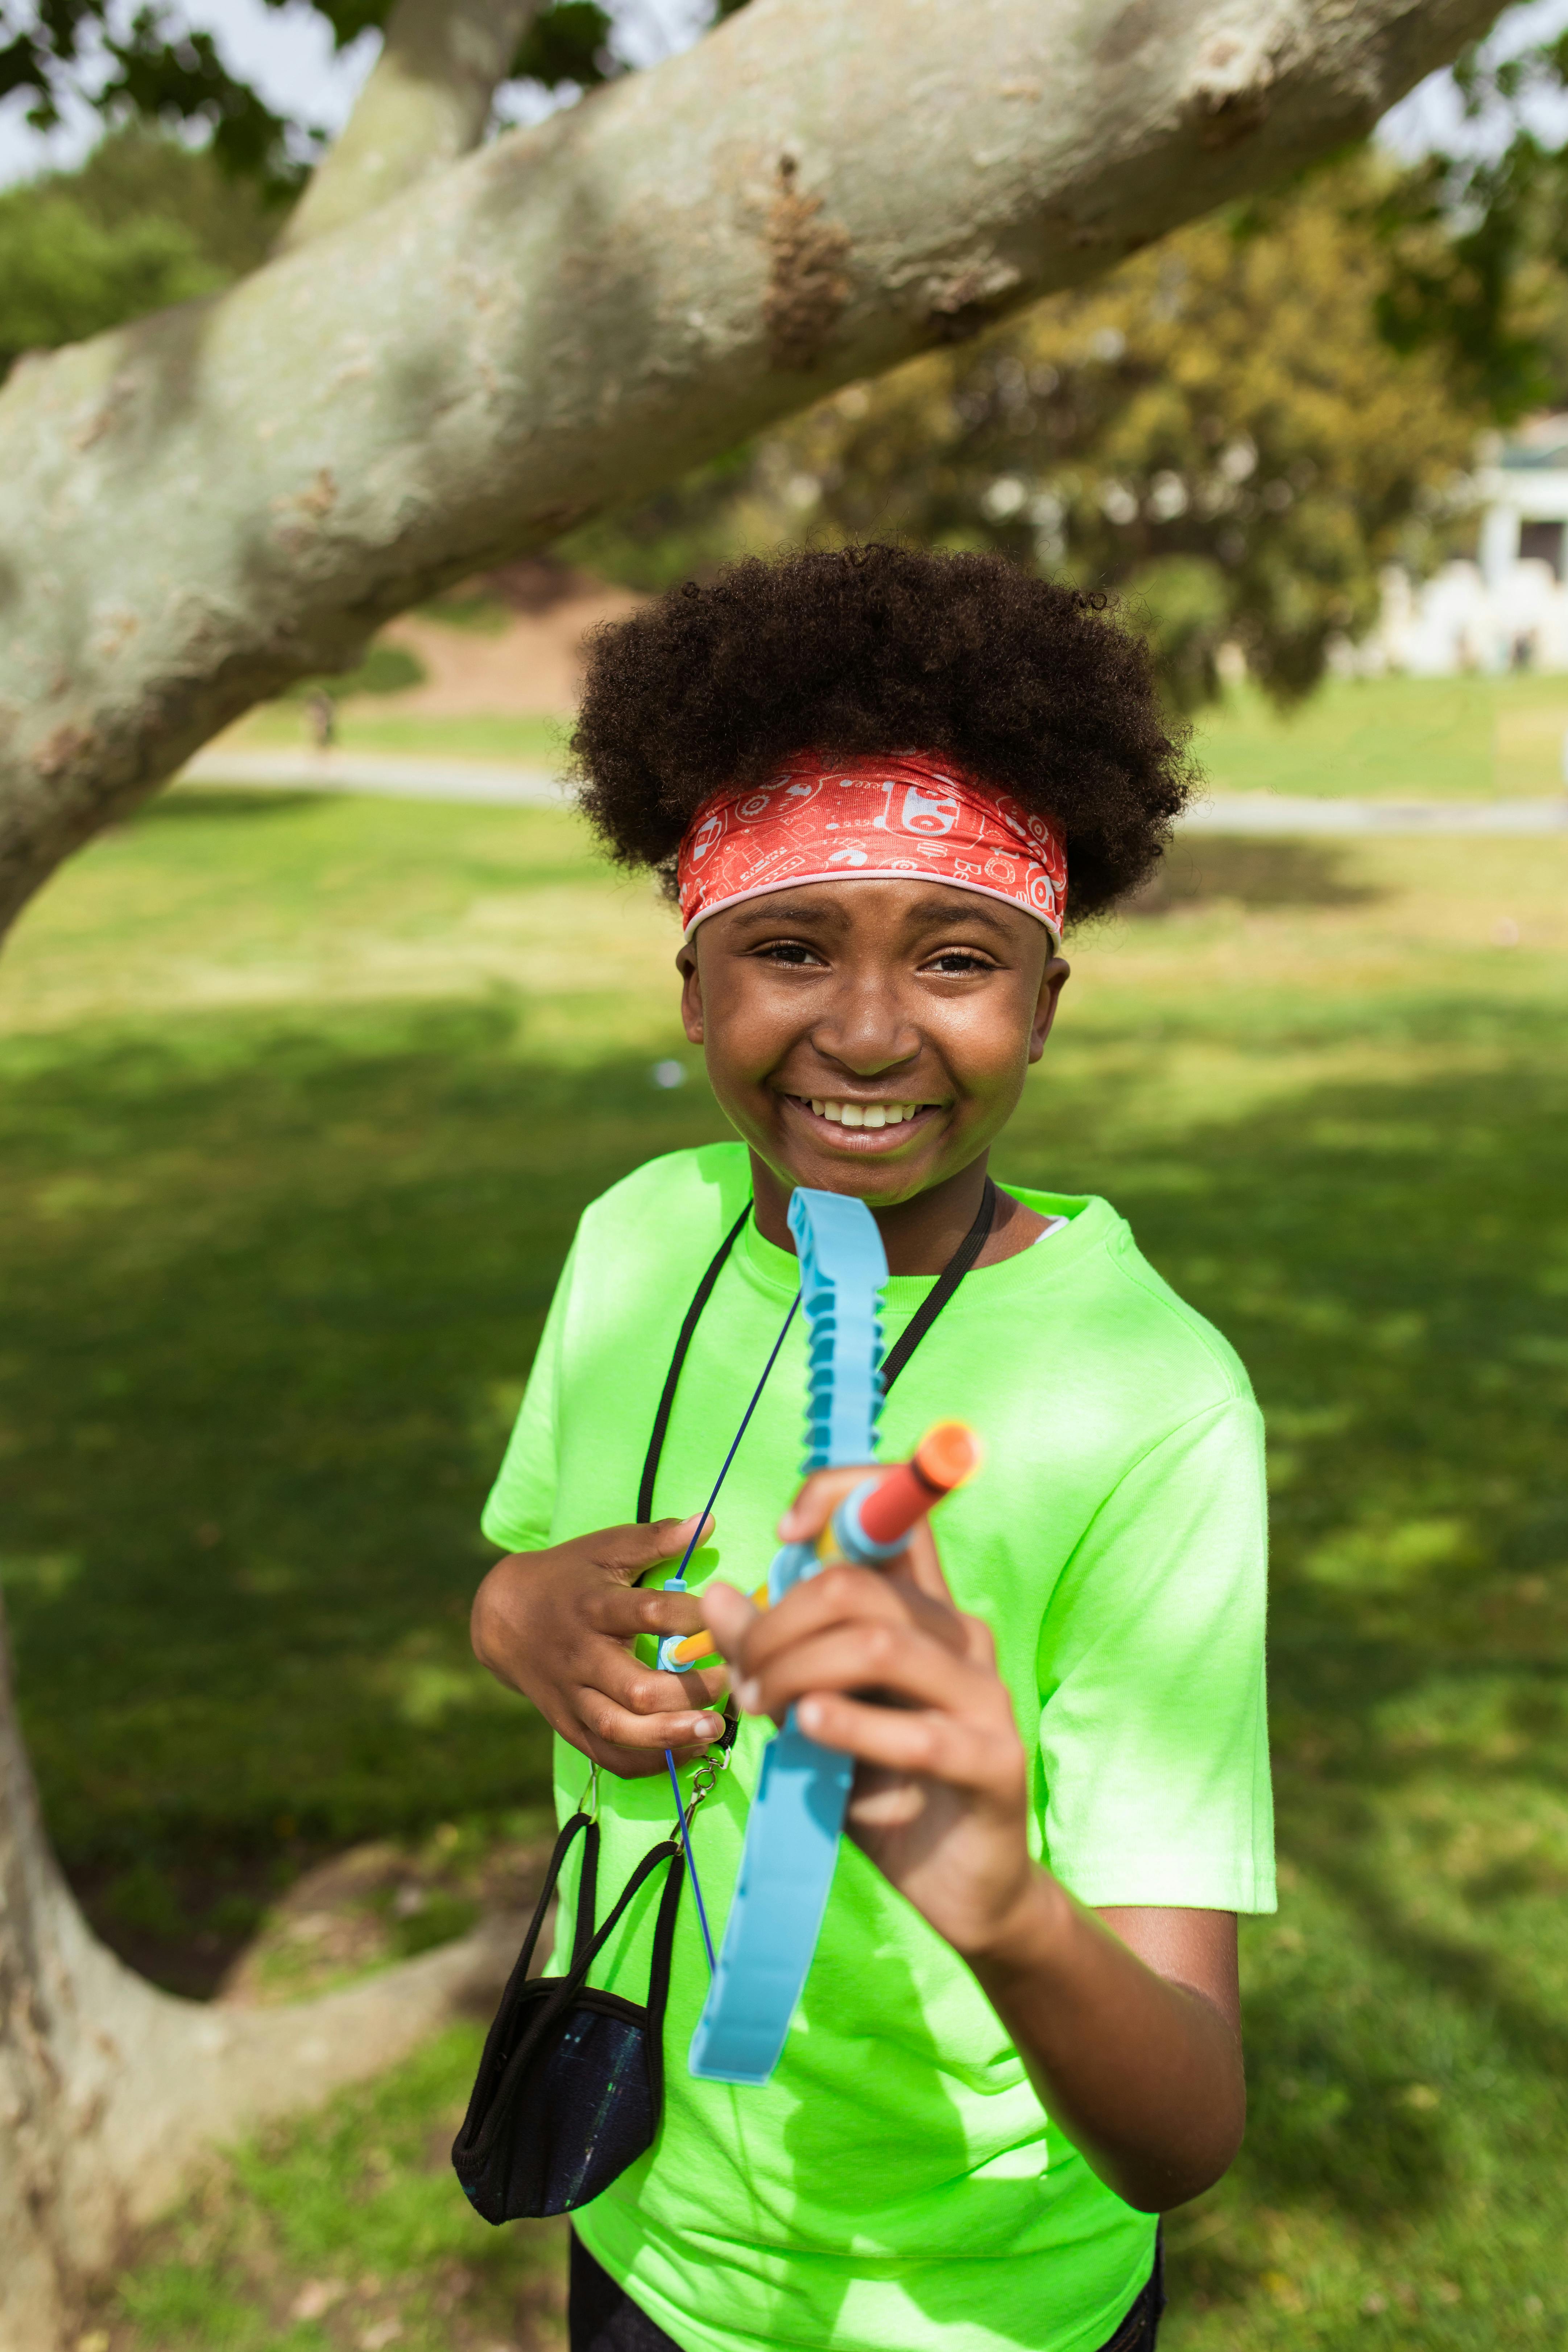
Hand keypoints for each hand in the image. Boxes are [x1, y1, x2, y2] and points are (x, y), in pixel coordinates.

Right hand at [471, 1516, 729, 1775]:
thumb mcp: (606, 1548)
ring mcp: (572, 1696)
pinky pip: (607, 1756)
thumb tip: (707, 1522)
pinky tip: (686, 1751)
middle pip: (638, 1687)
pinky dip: (647, 1763)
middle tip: (733, 1680)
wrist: (503, 1615)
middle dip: (691, 1691)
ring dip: (671, 1735)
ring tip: (713, 1728)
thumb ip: (655, 1539)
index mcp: (595, 1606)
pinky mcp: (567, 1724)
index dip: (694, 1618)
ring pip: (620, 1729)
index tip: (729, 1619)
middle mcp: (582, 1656)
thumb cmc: (570, 1577)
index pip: (649, 1614)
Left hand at [701, 1469, 1039, 1958]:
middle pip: (856, 1589)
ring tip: (761, 1710)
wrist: (955, 1887)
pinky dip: (852, 1724)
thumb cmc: (881, 1789)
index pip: (895, 1515)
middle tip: (741, 1678)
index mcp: (922, 1613)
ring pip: (878, 1645)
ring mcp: (984, 1696)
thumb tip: (717, 1595)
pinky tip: (811, 1728)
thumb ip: (774, 1655)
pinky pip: (918, 1732)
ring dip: (796, 1671)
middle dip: (776, 1625)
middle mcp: (960, 1638)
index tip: (782, 1530)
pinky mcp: (993, 1760)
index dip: (840, 1494)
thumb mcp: (813, 1712)